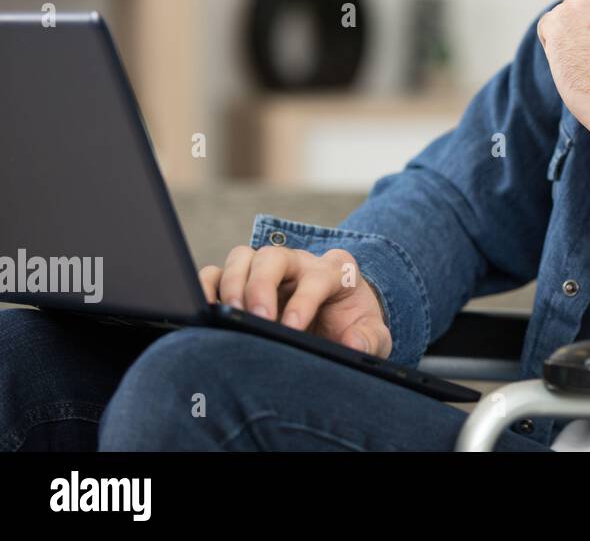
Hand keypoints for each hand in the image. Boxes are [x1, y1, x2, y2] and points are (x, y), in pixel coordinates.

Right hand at [198, 244, 391, 357]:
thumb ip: (369, 340)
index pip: (317, 276)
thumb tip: (351, 342)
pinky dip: (206, 288)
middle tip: (257, 318)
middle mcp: (299, 263)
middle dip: (261, 286)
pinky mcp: (242, 282)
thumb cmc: (355, 328)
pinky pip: (216, 273)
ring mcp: (268, 270)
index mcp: (335, 270)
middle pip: (274, 257)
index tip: (292, 327)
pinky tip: (206, 313)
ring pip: (242, 258)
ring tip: (228, 316)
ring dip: (232, 285)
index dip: (303, 299)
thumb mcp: (373, 336)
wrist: (341, 325)